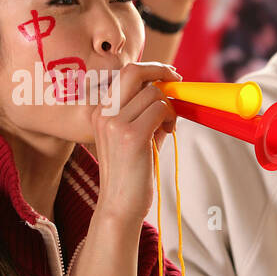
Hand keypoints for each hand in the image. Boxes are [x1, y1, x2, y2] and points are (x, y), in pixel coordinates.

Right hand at [90, 61, 180, 226]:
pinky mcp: (131, 136)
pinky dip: (170, 117)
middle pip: (133, 71)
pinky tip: (168, 132)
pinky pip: (160, 109)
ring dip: (169, 106)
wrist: (119, 206)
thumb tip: (169, 90)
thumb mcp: (135, 136)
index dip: (150, 69)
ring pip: (153, 93)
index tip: (167, 76)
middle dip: (160, 70)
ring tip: (168, 126)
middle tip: (177, 80)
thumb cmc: (130, 173)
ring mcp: (115, 124)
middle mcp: (103, 114)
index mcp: (99, 112)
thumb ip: (146, 112)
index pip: (124, 74)